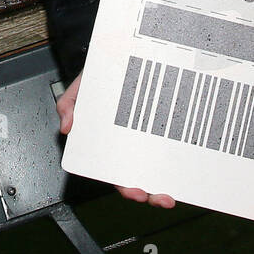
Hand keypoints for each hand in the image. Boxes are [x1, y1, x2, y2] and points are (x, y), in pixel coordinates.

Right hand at [57, 71, 175, 208]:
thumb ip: (69, 104)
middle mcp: (127, 145)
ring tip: (174, 190)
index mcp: (106, 143)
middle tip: (161, 198)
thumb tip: (67, 125)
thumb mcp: (82, 86)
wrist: (121, 55)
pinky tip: (186, 166)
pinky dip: (177, 158)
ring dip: (165, 181)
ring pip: (155, 165)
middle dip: (149, 192)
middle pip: (137, 174)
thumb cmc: (102, 75)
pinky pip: (170, 145)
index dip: (124, 185)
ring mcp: (146, 136)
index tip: (135, 192)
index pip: (113, 171)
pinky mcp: (161, 124)